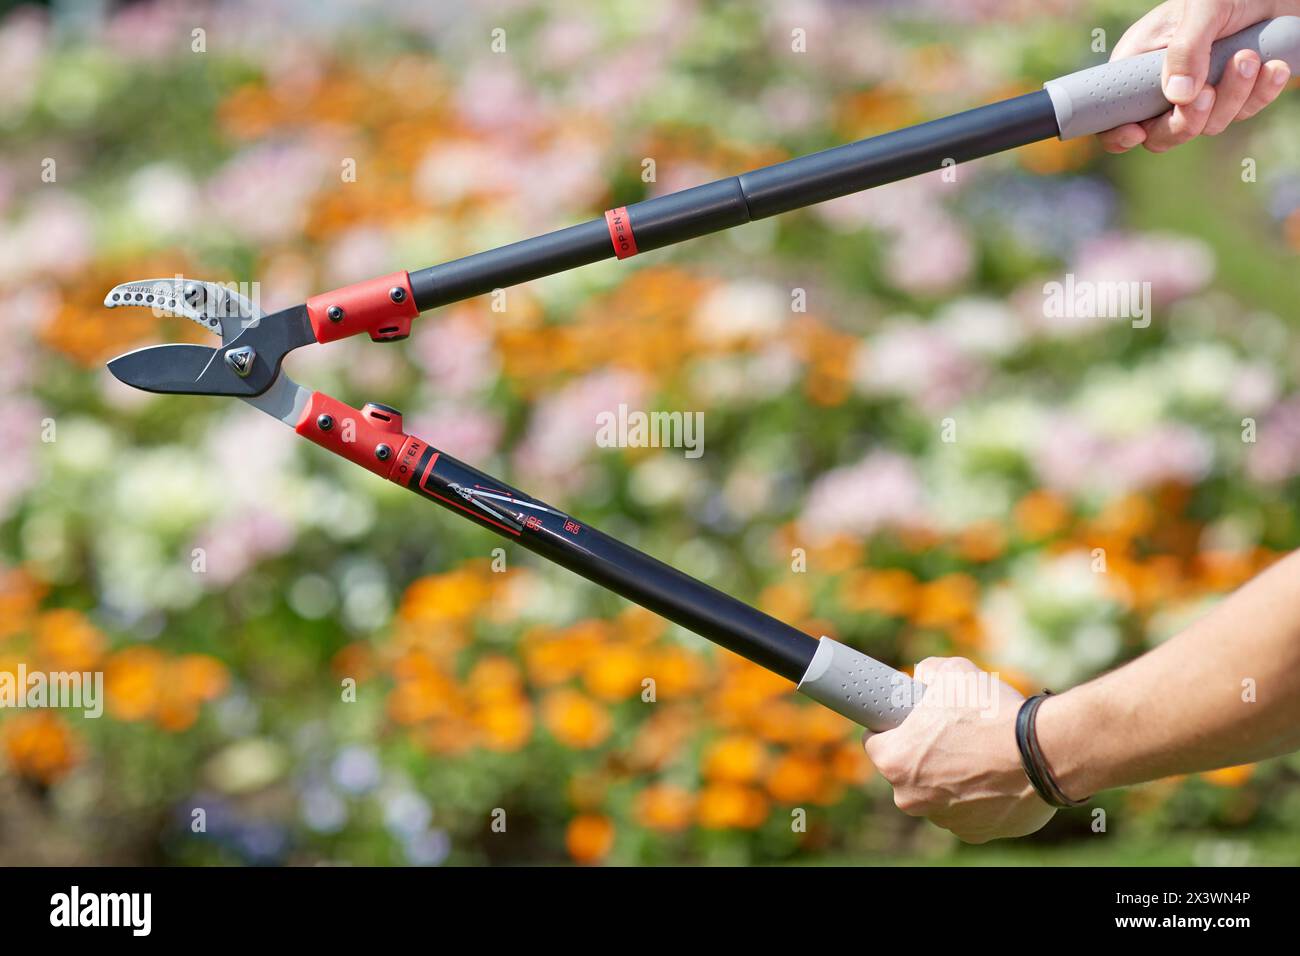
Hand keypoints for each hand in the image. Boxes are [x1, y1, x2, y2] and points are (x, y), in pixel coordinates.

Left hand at [864, 657, 1055, 843]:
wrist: (1043, 752)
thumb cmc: (990, 711)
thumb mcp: (952, 672)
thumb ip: (929, 671)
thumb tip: (923, 676)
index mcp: (895, 760)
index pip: (875, 742)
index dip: (890, 726)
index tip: (906, 720)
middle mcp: (911, 797)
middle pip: (906, 772)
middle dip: (923, 754)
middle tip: (951, 732)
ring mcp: (943, 819)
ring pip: (937, 793)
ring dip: (951, 777)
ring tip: (979, 752)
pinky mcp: (975, 833)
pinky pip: (968, 811)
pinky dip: (978, 796)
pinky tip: (995, 775)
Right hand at [1099, 0, 1292, 152]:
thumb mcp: (1201, 9)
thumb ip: (1186, 50)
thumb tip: (1178, 96)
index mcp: (1139, 64)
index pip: (1114, 113)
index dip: (1117, 133)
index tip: (1135, 132)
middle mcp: (1165, 86)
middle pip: (1160, 135)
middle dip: (1186, 121)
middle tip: (1208, 92)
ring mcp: (1200, 94)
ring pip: (1207, 126)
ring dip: (1232, 96)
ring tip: (1249, 57)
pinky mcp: (1234, 96)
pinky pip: (1243, 113)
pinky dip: (1259, 93)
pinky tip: (1272, 66)